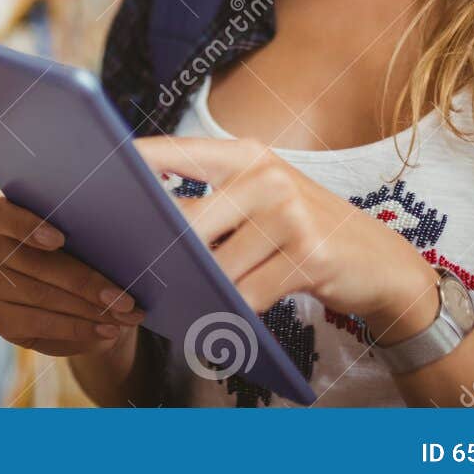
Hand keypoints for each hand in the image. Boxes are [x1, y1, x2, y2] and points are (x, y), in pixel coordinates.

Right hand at [0, 196, 146, 356]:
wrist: (92, 303)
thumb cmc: (95, 257)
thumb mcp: (97, 238)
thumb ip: (99, 228)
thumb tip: (139, 223)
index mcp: (11, 216)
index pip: (0, 213)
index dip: (26, 225)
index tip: (61, 239)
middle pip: (30, 261)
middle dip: (82, 281)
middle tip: (123, 298)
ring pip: (39, 295)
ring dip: (86, 308)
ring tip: (123, 315)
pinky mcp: (1, 319)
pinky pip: (38, 323)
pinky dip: (77, 328)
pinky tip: (105, 330)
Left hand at [133, 136, 440, 342]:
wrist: (381, 263)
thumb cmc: (305, 233)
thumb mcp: (264, 201)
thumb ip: (212, 204)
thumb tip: (142, 230)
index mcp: (246, 154)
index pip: (175, 152)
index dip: (132, 164)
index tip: (92, 176)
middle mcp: (266, 175)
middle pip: (185, 220)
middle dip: (159, 252)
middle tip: (132, 272)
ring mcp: (288, 213)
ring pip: (214, 266)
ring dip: (199, 293)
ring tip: (186, 303)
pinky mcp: (306, 255)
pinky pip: (246, 295)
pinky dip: (231, 314)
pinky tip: (223, 321)